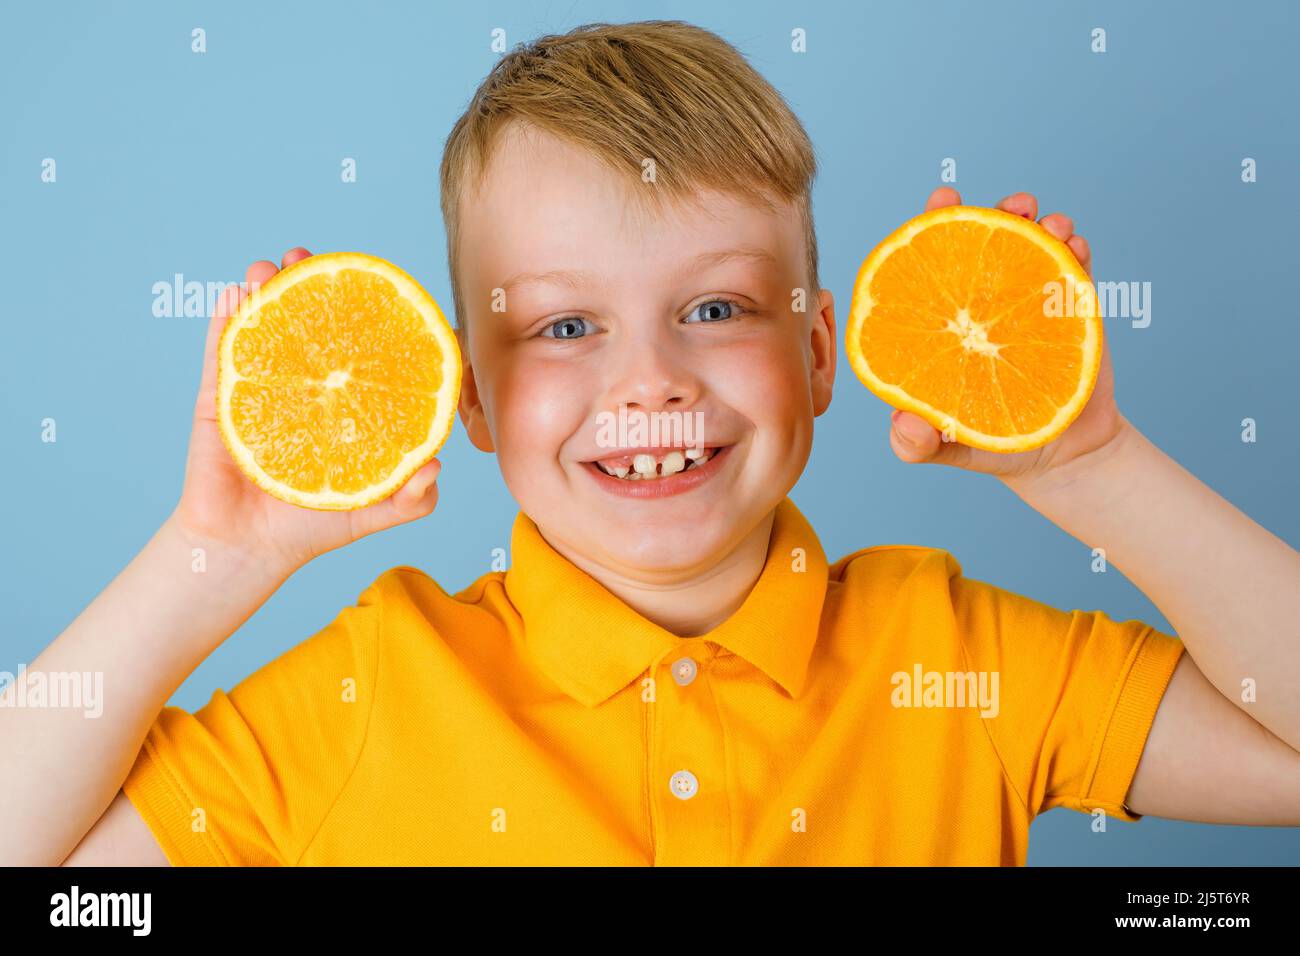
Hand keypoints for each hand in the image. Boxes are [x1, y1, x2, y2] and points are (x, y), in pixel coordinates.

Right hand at [172, 248, 441, 574]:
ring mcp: (262, 387)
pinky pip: (222, 353)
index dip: (367, 318)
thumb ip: (411, 497)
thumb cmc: (312, 526)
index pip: (357, 351)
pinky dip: (227, 321)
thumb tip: (436, 467)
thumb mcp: (374, 512)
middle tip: (312, 256)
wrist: (247, 549)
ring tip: (271, 267)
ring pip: (264, 327)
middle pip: (309, 324)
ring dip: (266, 289)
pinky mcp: (222, 400)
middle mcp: (305, 386)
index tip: (382, 288)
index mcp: (341, 402)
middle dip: (311, 284)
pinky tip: (234, 295)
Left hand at [888, 188, 1127, 488]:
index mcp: (945, 322)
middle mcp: (984, 303)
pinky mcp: (1072, 312)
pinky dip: (1077, 252)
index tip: (944, 199)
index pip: (933, 265)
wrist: (1058, 457)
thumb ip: (915, 444)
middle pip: (986, 243)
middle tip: (1014, 205)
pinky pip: (1075, 272)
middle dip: (998, 210)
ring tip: (1051, 224)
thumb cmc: (988, 443)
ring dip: (1043, 224)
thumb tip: (902, 422)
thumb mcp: (943, 448)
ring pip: (1034, 247)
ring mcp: (1028, 303)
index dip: (934, 227)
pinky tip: (1077, 246)